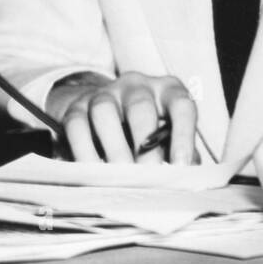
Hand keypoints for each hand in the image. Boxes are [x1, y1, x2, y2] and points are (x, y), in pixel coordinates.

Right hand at [46, 72, 196, 164]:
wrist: (102, 112)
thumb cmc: (146, 129)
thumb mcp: (167, 135)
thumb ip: (178, 151)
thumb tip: (186, 177)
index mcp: (167, 90)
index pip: (181, 105)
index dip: (183, 136)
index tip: (181, 166)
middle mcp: (137, 86)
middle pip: (141, 107)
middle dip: (144, 145)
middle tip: (147, 176)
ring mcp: (105, 93)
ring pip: (104, 112)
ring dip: (113, 148)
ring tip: (119, 176)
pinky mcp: (77, 107)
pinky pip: (77, 126)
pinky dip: (85, 152)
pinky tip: (92, 173)